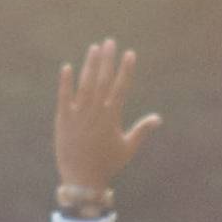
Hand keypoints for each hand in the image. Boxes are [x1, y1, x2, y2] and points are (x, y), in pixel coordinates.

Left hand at [52, 38, 153, 192]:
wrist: (82, 179)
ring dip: (90, 65)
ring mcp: (78, 115)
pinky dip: (65, 82)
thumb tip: (158, 118)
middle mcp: (95, 113)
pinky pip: (63, 97)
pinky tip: (67, 67)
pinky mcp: (62, 119)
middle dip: (107, 60)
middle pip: (103, 80)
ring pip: (85, 84)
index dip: (126, 70)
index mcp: (112, 118)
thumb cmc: (107, 164)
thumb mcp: (127, 148)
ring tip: (94, 48)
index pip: (121, 88)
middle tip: (110, 41)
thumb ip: (142, 130)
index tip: (130, 53)